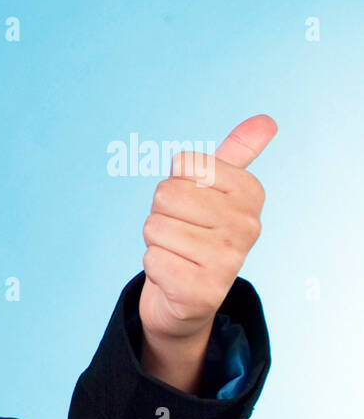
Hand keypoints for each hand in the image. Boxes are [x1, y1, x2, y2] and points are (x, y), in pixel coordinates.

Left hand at [138, 114, 274, 343]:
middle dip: (161, 214)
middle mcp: (248, 225)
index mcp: (250, 193)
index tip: (191, 206)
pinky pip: (152, 259)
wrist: (186, 297)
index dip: (176, 184)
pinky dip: (153, 268)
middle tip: (180, 234)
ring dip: (156, 242)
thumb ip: (235, 154)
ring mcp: (229, 260)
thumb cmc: (194, 234)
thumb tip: (266, 120)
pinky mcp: (204, 291)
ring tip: (177, 254)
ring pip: (154, 226)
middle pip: (165, 194)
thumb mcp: (212, 191)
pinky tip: (173, 276)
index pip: (185, 162)